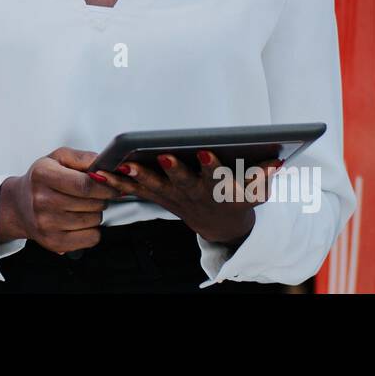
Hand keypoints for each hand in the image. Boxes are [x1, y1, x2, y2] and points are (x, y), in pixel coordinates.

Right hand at [0, 147, 121, 253]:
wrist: (18, 205)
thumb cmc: (40, 180)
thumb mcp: (57, 158)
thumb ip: (83, 158)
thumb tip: (104, 166)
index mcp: (43, 175)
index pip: (84, 184)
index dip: (105, 186)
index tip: (112, 186)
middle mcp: (42, 200)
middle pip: (92, 203)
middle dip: (102, 198)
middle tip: (94, 195)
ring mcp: (46, 224)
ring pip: (94, 221)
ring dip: (96, 213)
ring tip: (83, 207)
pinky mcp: (53, 242)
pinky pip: (91, 239)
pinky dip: (93, 230)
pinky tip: (81, 221)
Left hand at [93, 151, 284, 245]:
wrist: (220, 225)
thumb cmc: (237, 199)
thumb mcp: (255, 191)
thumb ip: (262, 176)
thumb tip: (275, 161)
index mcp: (217, 189)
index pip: (217, 176)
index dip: (212, 165)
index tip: (207, 151)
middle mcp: (192, 194)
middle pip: (181, 181)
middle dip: (173, 169)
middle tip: (164, 155)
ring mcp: (171, 197)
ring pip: (152, 187)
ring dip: (136, 177)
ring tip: (121, 165)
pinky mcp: (155, 196)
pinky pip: (132, 191)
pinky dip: (115, 183)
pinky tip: (98, 172)